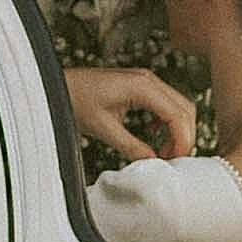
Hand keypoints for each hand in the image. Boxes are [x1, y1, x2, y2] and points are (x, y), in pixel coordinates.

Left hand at [60, 65, 197, 163]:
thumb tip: (152, 162)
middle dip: (184, 136)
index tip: (175, 159)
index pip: (178, 114)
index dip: (182, 140)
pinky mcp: (140, 85)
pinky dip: (166, 121)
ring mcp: (145, 80)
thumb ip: (131, 146)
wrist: (56, 85)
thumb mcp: (103, 128)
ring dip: (177, 129)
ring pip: (178, 105)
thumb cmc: (75, 100)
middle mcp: (148, 79)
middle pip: (185, 109)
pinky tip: (154, 134)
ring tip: (164, 151)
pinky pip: (165, 103)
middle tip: (172, 158)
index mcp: (142, 86)